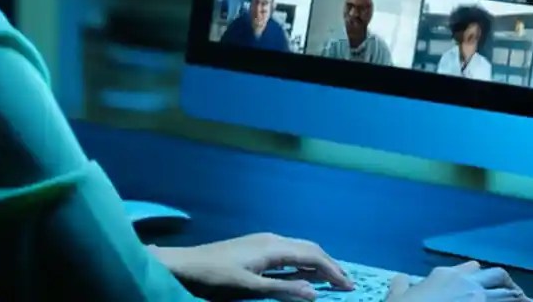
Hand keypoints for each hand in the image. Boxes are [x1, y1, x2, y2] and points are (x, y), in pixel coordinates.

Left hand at [150, 232, 351, 300]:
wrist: (183, 265)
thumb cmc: (214, 278)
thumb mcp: (249, 289)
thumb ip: (283, 290)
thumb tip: (315, 293)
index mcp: (274, 247)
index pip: (313, 257)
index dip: (333, 271)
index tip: (349, 287)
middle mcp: (272, 239)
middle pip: (310, 249)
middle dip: (331, 265)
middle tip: (347, 283)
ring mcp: (263, 241)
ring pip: (300, 248)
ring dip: (318, 262)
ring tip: (331, 278)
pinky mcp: (256, 247)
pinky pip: (289, 252)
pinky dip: (303, 262)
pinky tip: (303, 273)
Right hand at [386, 261, 527, 300]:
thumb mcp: (396, 298)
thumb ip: (400, 286)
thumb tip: (400, 278)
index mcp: (445, 276)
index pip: (469, 268)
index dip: (478, 274)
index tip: (482, 281)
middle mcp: (468, 284)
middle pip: (497, 275)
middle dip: (506, 282)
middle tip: (513, 292)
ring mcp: (480, 300)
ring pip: (508, 294)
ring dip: (517, 298)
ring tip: (526, 301)